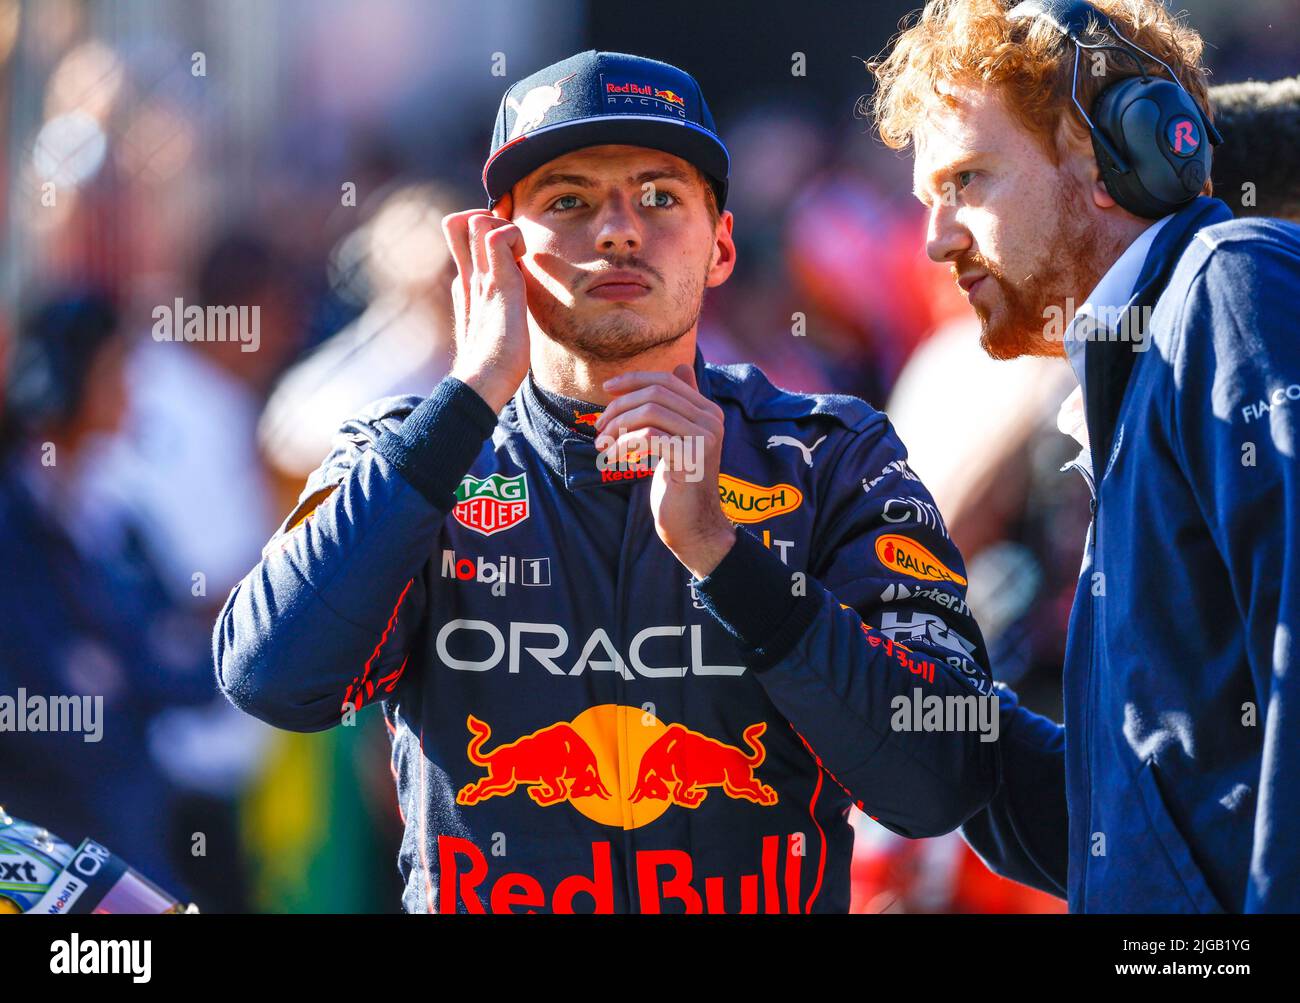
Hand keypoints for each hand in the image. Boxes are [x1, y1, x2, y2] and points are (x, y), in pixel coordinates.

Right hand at [441, 209, 530, 412]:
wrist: (484, 381)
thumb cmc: (494, 365)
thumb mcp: (493, 331)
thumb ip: (496, 315)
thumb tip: (507, 316)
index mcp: (467, 286)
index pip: (461, 239)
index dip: (486, 233)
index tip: (508, 253)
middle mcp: (469, 276)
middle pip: (460, 222)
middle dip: (490, 221)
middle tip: (512, 248)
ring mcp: (480, 277)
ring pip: (476, 220)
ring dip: (501, 226)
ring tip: (518, 254)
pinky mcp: (497, 281)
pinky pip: (496, 234)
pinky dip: (512, 235)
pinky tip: (522, 258)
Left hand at [595, 363, 735, 577]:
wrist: (694, 527)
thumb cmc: (680, 484)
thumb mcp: (680, 439)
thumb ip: (681, 406)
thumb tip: (681, 366)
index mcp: (708, 411)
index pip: (666, 380)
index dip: (633, 379)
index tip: (607, 389)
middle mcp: (711, 420)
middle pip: (655, 393)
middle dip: (620, 406)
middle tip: (600, 427)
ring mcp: (704, 438)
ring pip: (650, 412)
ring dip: (618, 425)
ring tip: (603, 443)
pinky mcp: (690, 458)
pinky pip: (648, 437)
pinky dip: (623, 444)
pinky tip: (613, 457)